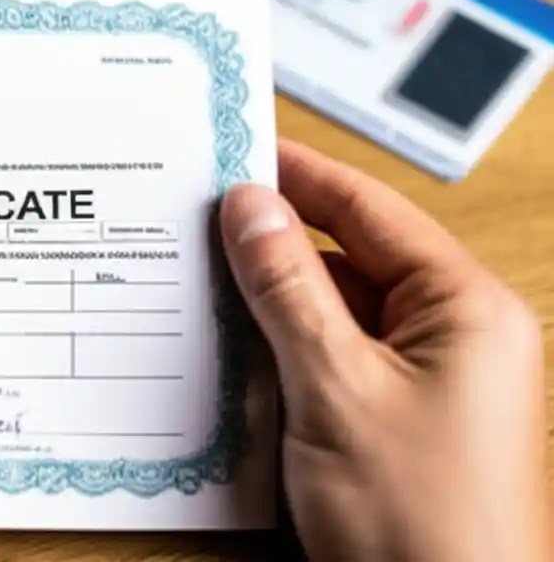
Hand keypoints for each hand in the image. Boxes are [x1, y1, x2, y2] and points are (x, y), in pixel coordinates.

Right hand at [221, 141, 547, 560]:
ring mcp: (435, 379)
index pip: (369, 210)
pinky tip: (237, 344)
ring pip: (341, 309)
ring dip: (277, 297)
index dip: (299, 175)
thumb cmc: (417, 520)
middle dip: (277, 239)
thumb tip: (249, 206)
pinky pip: (339, 357)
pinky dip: (289, 346)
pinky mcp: (404, 418)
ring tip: (205, 275)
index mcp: (468, 306)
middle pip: (355, 256)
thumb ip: (288, 287)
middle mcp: (460, 333)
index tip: (237, 148)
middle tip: (200, 215)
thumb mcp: (334, 386)